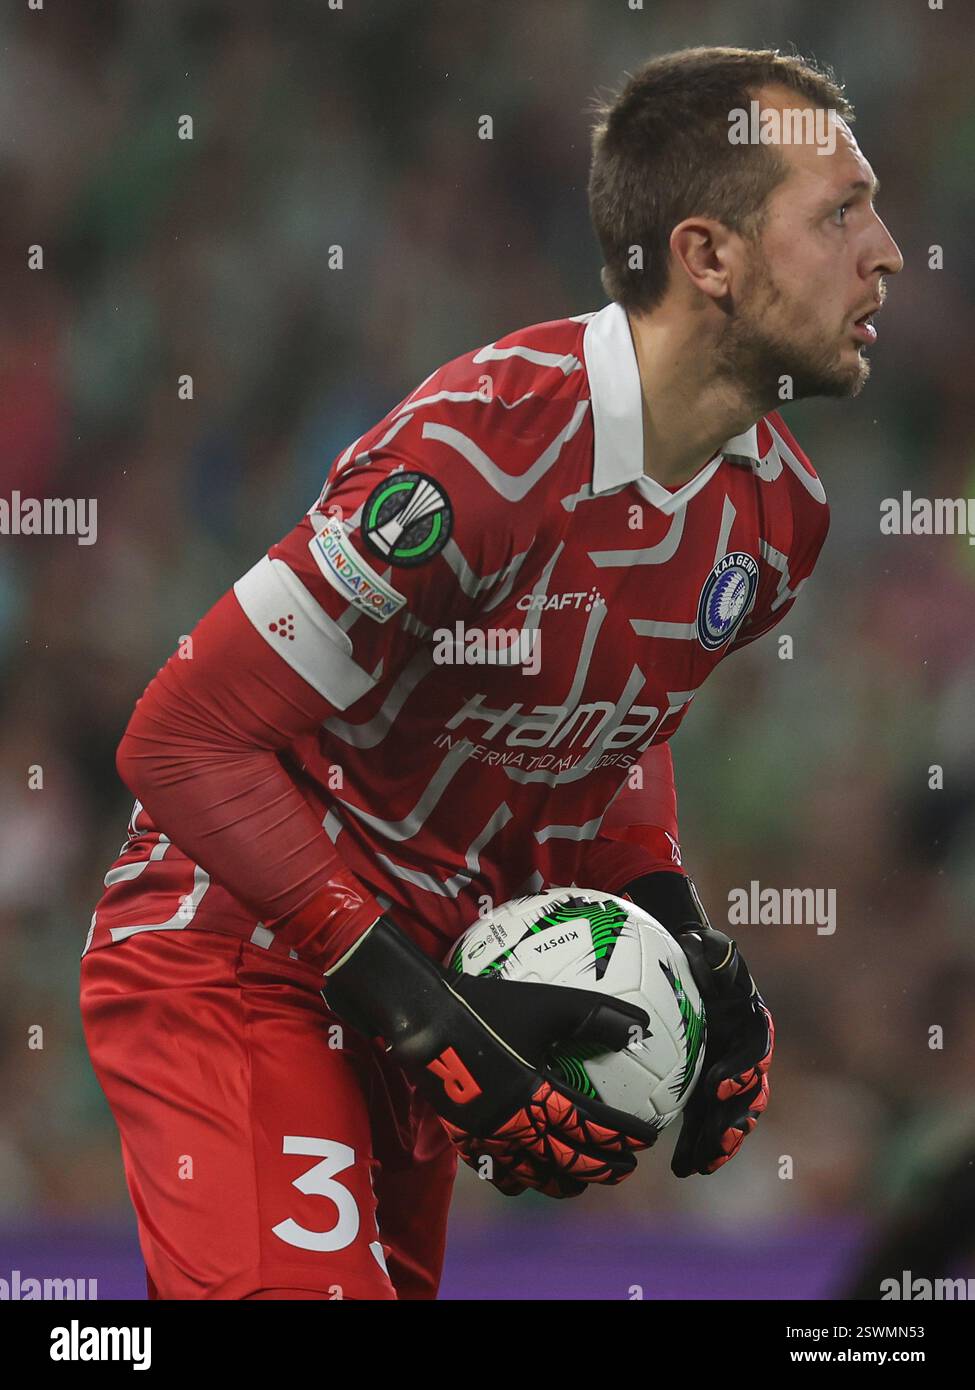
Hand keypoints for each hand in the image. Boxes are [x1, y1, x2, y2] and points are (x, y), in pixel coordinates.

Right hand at [323, 916, 659, 1197]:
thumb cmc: (490, 1004)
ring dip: (565, 1181)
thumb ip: (598, 1015)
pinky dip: (522, 1179)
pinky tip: (530, 1173)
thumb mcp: (550, 1003)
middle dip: (602, 1168)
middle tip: (625, 1167)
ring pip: (534, 1175)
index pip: (592, 1127)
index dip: (622, 1137)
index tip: (646, 1138)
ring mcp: (487, 1136)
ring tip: (583, 1180)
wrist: (425, 1016)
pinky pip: (498, 1172)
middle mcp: (515, 1124)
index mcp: (538, 1095)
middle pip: (567, 1160)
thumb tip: (641, 1024)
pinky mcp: (464, 1137)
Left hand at [669, 925, 772, 1176]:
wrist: (686, 969)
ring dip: (717, 1143)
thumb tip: (704, 943)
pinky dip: (696, 1144)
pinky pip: (704, 1120)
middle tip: (719, 1141)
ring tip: (699, 1166)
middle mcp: (745, 1055)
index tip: (719, 1084)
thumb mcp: (709, 948)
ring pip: (728, 1116)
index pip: (753, 1050)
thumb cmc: (700, 956)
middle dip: (735, 1120)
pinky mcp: (705, 1090)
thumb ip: (713, 951)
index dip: (742, 1070)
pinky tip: (681, 1166)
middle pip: (748, 1094)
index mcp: (751, 1025)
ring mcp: (726, 1075)